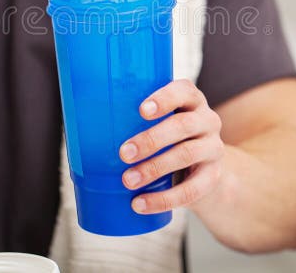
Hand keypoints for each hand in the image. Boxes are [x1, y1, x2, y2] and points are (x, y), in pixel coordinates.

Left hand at [119, 79, 224, 214]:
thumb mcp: (160, 123)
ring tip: (127, 180)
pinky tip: (140, 204)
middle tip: (123, 153)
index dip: (164, 98)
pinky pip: (192, 190)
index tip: (141, 111)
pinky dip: (164, 199)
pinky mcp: (213, 177)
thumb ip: (134, 120)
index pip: (184, 90)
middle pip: (183, 125)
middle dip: (151, 139)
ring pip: (187, 155)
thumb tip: (81, 127)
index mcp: (191, 101)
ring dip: (154, 168)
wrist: (204, 171)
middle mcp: (207, 120)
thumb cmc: (168, 140)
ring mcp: (213, 149)